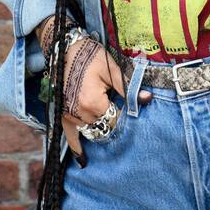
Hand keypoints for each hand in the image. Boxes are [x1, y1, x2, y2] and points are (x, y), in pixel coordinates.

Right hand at [35, 17, 151, 165]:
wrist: (64, 47)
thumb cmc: (90, 55)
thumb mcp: (112, 69)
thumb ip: (128, 87)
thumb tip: (146, 99)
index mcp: (93, 104)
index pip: (116, 120)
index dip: (127, 117)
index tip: (134, 111)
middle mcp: (80, 114)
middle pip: (104, 128)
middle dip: (114, 123)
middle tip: (122, 114)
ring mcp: (69, 116)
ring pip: (92, 132)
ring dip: (101, 129)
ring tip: (111, 130)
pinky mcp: (63, 115)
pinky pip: (70, 137)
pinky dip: (77, 148)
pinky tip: (83, 162)